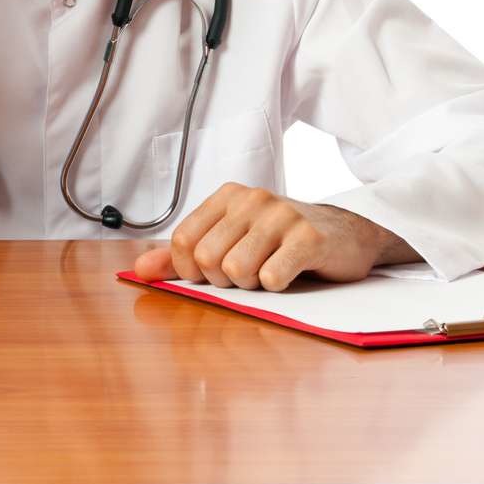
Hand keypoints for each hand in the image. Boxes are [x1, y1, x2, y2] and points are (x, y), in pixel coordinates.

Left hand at [131, 184, 384, 290]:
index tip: (216, 271)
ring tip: (269, 271)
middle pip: (207, 260)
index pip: (182, 241)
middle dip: (224, 280)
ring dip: (251, 285)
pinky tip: (290, 273)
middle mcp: (252, 199)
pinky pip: (271, 277)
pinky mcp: (309, 238)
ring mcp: (281, 216)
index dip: (192, 270)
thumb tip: (138, 271)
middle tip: (250, 272)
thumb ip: (182, 257)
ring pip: (236, 271)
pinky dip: (277, 287)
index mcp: (228, 197)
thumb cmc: (280, 241)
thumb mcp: (231, 241)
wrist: (345, 235)